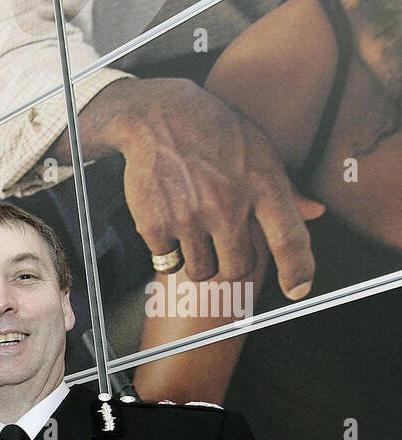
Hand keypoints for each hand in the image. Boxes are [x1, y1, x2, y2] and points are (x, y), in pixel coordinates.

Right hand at [57, 77, 323, 297]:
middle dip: (229, 262)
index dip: (297, 270)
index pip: (289, 239)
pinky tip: (168, 221)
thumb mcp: (259, 150)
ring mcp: (190, 218)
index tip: (297, 290)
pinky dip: (166, 250)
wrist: (158, 118)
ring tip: (192, 232)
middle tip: (219, 242)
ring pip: (201, 270)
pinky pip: (167, 260)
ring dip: (198, 260)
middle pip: (238, 268)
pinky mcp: (156, 225)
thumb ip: (285, 189)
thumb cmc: (216, 133)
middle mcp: (228, 205)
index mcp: (262, 184)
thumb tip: (316, 213)